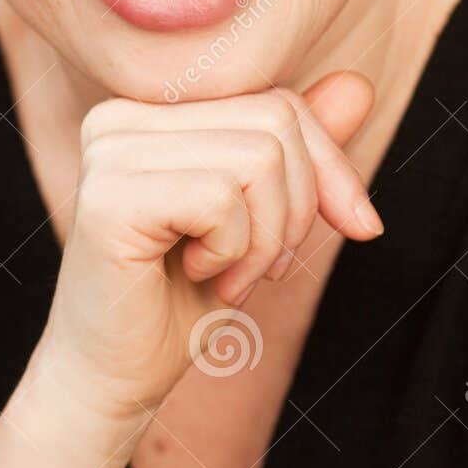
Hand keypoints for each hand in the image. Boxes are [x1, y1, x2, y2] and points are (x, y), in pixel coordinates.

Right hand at [38, 73, 377, 427]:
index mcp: (149, 112)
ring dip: (264, 240)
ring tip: (227, 277)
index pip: (275, 102)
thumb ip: (299, 151)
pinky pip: (221, 199)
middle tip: (257, 269)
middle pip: (274, 123)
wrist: (111, 382)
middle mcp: (119, 118)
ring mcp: (109, 151)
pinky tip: (197, 276)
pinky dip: (234, 253)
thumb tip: (358, 84)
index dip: (328, 168)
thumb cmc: (178, 303)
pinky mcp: (109, 196)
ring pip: (258, 158)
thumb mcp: (260, 220)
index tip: (354, 226)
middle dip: (295, 210)